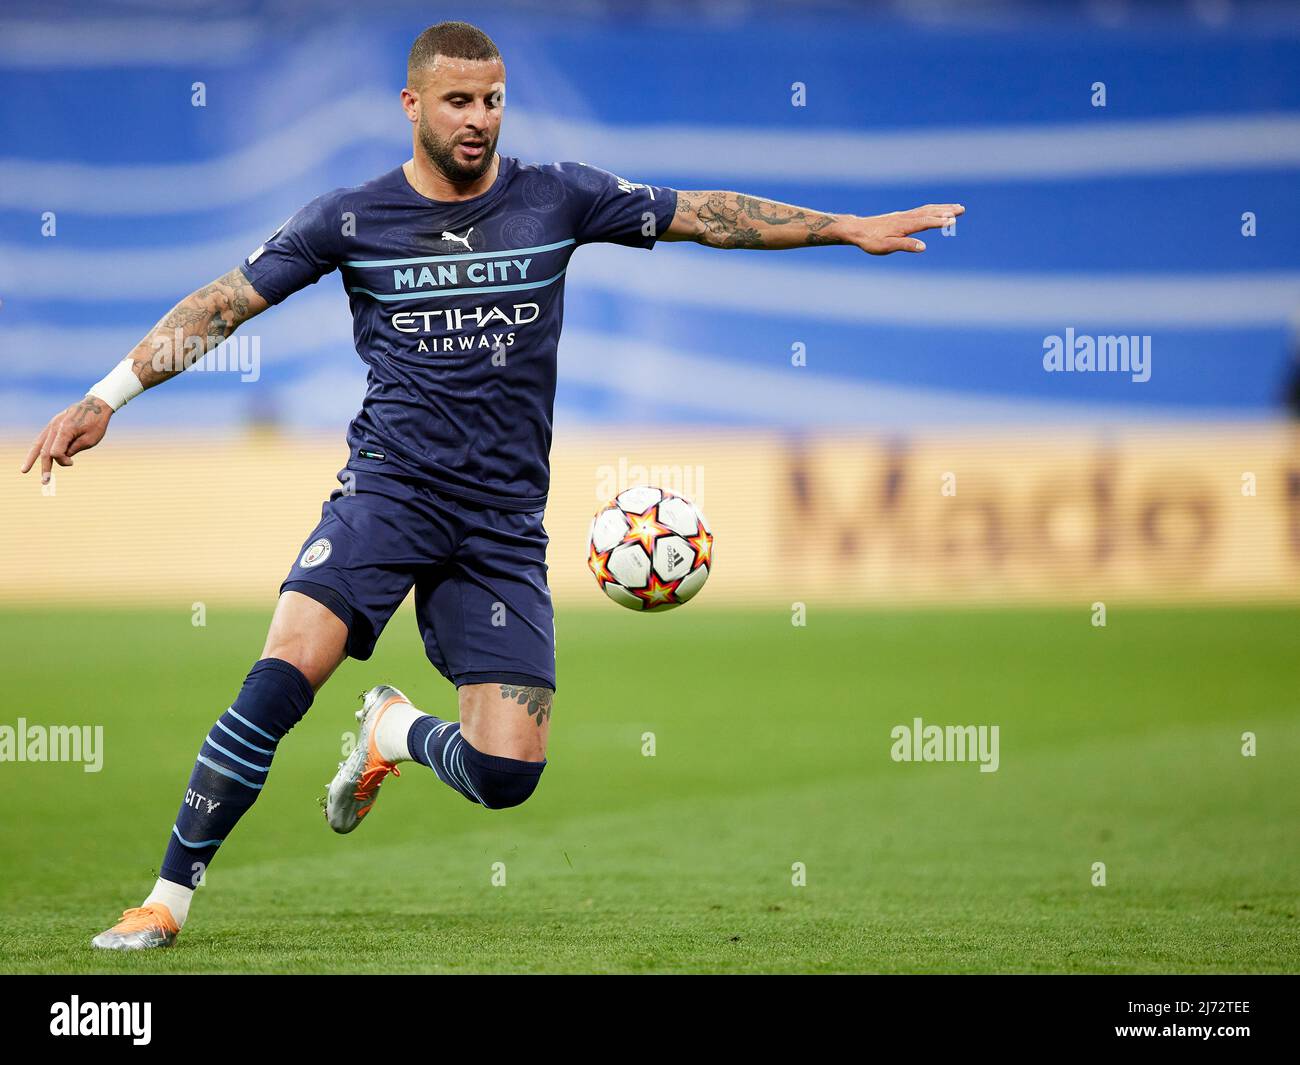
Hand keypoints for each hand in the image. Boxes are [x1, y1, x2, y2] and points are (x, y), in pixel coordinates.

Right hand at [19, 396, 112, 484]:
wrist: (96, 405)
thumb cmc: (96, 423)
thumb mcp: (90, 439)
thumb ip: (74, 449)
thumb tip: (60, 457)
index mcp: (65, 430)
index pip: (56, 452)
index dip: (62, 461)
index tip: (72, 463)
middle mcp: (55, 427)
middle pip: (45, 450)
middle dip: (44, 467)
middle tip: (44, 482)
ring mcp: (52, 425)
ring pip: (38, 444)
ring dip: (31, 458)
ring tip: (24, 470)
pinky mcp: (53, 424)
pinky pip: (42, 438)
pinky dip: (36, 448)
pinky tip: (32, 457)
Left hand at [835, 203, 965, 254]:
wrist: (857, 230)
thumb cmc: (871, 241)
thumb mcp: (886, 247)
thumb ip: (905, 245)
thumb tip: (923, 247)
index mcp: (904, 225)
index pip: (925, 222)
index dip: (939, 221)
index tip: (953, 220)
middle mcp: (906, 218)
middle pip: (929, 212)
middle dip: (946, 210)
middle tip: (962, 209)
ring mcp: (904, 216)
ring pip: (926, 210)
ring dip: (942, 208)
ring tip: (956, 207)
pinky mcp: (901, 216)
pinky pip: (921, 210)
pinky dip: (932, 209)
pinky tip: (936, 210)